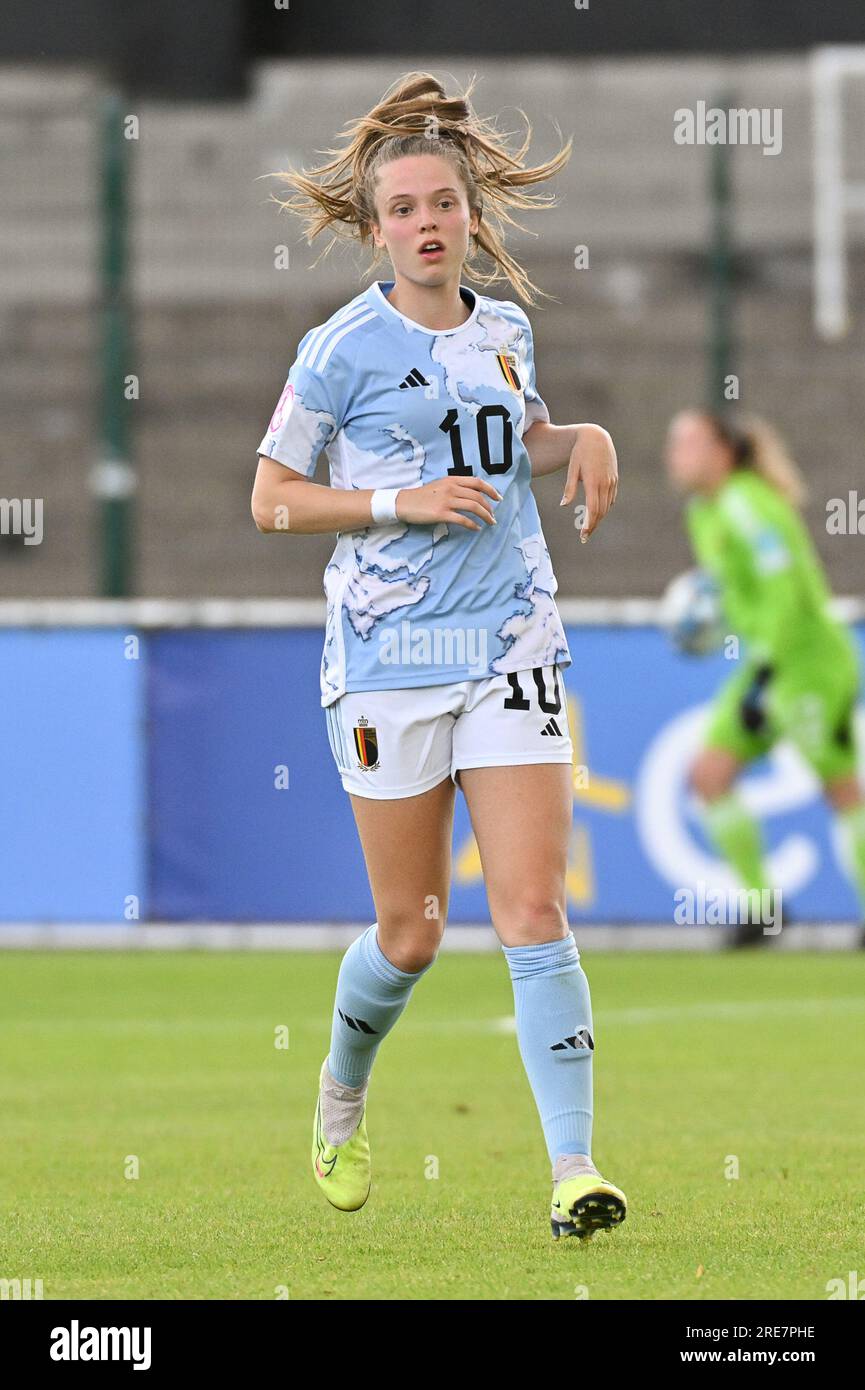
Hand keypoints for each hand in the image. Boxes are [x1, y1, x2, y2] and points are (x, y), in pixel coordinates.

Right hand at [395, 476, 501, 530]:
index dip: (491, 490)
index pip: (477, 482)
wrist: (404, 503)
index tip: (498, 498)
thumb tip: (472, 494)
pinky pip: (462, 519)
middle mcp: (451, 488)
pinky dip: (472, 525)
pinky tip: (476, 529)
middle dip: (489, 508)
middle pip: (478, 497)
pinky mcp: (441, 513)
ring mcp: (446, 501)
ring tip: (490, 523)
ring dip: (485, 516)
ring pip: (473, 507)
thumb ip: (455, 487)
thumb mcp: (440, 486)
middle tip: (493, 516)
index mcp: (452, 480)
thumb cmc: (422, 496)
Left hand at [560, 425, 617, 542]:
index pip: (593, 509)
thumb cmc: (580, 452)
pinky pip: (610, 499)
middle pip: (600, 511)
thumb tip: (564, 505)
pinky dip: (604, 508)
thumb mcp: (572, 469)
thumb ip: (569, 488)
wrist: (596, 437)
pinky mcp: (614, 480)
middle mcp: (605, 483)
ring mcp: (611, 482)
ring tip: (589, 528)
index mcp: (593, 482)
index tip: (583, 534)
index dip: (589, 524)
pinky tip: (597, 514)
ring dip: (598, 519)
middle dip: (593, 526)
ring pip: (606, 507)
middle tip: (584, 537)